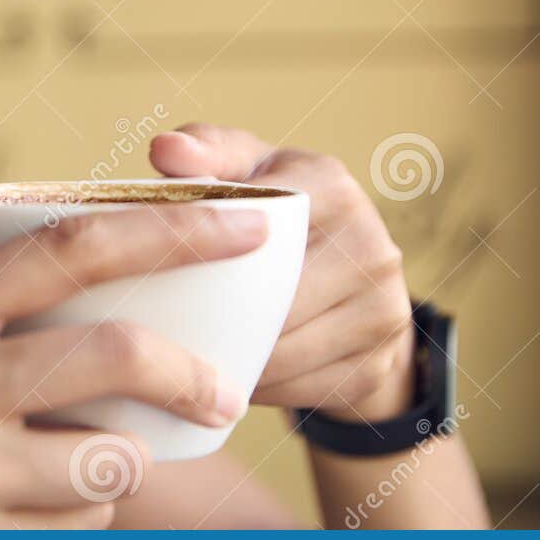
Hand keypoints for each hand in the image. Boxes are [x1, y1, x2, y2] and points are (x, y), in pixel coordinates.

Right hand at [0, 204, 266, 528]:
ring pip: (107, 456)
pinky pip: (73, 528)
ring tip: (78, 472)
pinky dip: (74, 524)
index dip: (170, 232)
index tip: (239, 226)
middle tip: (223, 388)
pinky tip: (23, 520)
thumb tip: (59, 297)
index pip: (69, 245)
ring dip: (115, 467)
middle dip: (188, 370)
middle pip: (114, 350)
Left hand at [150, 124, 415, 423]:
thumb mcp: (248, 170)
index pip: (260, 218)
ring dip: (227, 360)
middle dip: (211, 314)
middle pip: (269, 296)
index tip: (163, 263)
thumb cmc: (276, 212)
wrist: (351, 279)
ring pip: (280, 353)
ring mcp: (383, 311)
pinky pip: (296, 390)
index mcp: (333, 188)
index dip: (206, 245)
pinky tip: (226, 376)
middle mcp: (370, 246)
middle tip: (156, 327)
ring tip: (181, 355)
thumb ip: (205, 150)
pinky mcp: (375, 367)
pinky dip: (254, 388)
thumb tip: (165, 150)